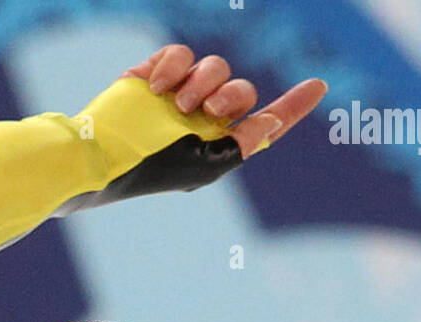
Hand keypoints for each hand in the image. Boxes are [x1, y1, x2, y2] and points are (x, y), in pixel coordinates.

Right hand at [121, 44, 327, 159]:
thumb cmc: (152, 168)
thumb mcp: (206, 164)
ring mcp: (179, 96)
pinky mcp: (156, 74)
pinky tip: (155, 86)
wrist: (102, 152)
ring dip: (202, 83)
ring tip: (177, 103)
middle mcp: (202, 121)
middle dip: (231, 96)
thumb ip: (243, 143)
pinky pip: (182, 54)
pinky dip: (173, 66)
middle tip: (206, 110)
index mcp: (218, 146)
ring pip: (215, 67)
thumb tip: (273, 121)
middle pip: (241, 90)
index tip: (318, 85)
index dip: (292, 105)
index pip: (264, 123)